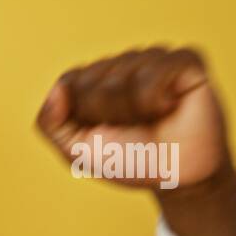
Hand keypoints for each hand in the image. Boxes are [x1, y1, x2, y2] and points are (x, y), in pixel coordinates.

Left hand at [35, 47, 235, 235]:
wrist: (174, 177)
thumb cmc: (127, 160)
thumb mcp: (75, 151)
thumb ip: (50, 123)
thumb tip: (57, 89)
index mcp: (93, 78)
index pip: (68, 82)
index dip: (80, 116)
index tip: (100, 132)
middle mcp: (121, 63)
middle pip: (90, 82)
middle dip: (105, 117)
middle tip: (130, 130)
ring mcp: (152, 58)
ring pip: (120, 79)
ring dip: (130, 113)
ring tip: (150, 121)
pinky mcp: (185, 60)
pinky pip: (155, 71)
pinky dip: (153, 100)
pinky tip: (168, 107)